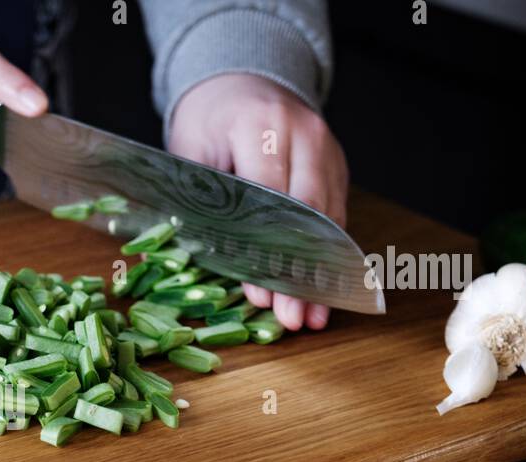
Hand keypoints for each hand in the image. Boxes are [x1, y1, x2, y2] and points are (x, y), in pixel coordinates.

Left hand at [167, 74, 348, 330]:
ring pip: (330, 220)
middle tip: (295, 318)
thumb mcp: (188, 154)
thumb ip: (195, 202)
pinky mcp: (338, 165)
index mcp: (260, 125)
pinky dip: (328, 256)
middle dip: (301, 272)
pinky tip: (322, 292)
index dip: (266, 253)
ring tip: (313, 317)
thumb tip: (187, 262)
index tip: (262, 295)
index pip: (269, 200)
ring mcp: (327, 148)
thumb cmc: (207, 123)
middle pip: (308, 214)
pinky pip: (336, 215)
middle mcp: (304, 134)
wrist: (238, 80)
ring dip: (321, 273)